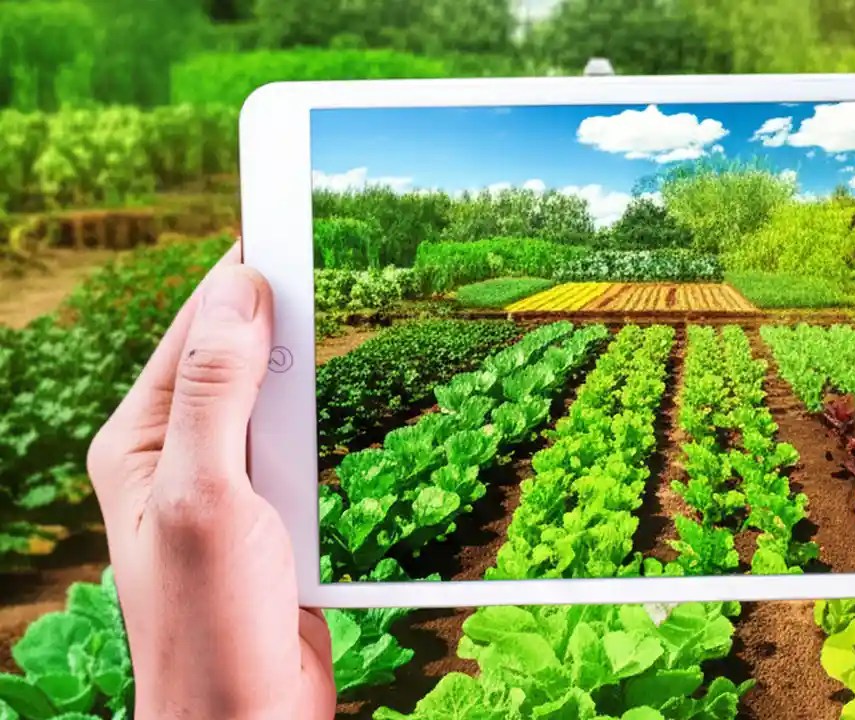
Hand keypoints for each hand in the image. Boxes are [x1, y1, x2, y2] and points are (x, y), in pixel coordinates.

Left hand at [87, 244, 335, 719]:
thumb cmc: (208, 624)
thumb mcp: (207, 495)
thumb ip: (218, 391)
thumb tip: (240, 290)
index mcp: (143, 440)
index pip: (196, 327)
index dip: (244, 269)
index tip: (291, 211)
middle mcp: (179, 453)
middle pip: (237, 353)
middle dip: (286, 307)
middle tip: (342, 253)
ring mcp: (227, 482)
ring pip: (276, 396)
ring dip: (314, 362)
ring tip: (357, 307)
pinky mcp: (272, 513)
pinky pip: (303, 443)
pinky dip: (334, 415)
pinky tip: (363, 394)